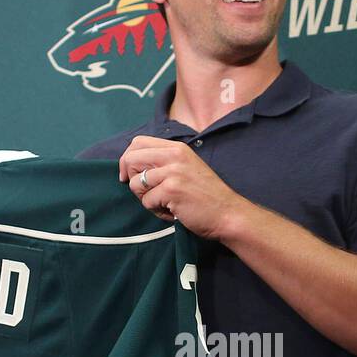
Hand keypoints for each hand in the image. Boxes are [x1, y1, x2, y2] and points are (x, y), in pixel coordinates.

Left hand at [118, 136, 246, 240]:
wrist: (228, 214)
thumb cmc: (206, 196)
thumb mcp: (186, 168)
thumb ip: (164, 163)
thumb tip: (132, 166)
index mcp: (177, 148)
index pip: (138, 142)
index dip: (128, 159)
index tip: (131, 176)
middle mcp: (174, 155)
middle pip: (131, 158)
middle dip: (132, 179)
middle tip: (147, 193)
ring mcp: (173, 172)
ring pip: (136, 183)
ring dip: (146, 199)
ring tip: (165, 204)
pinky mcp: (171, 189)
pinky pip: (147, 201)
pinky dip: (157, 211)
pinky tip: (173, 211)